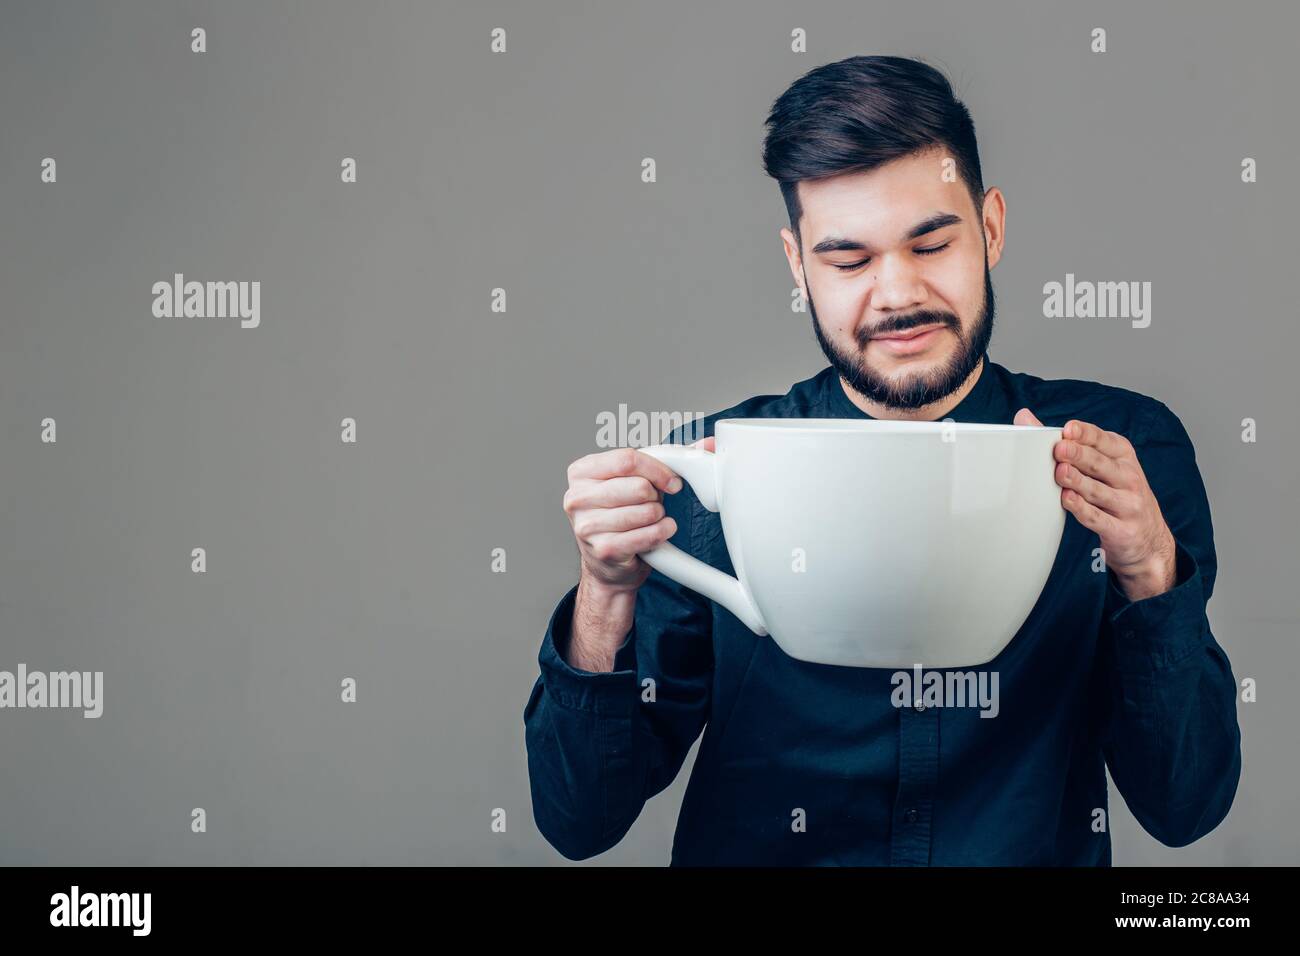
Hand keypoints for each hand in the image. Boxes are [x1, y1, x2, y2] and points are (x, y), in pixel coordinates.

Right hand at [563, 437, 713, 594]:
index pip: (627, 459)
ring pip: (646, 511)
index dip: (658, 470)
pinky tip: (658, 533)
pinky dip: (662, 533)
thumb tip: (708, 445)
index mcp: (582, 472)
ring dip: (658, 516)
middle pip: (638, 486)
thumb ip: (669, 459)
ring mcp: (586, 526)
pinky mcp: (603, 550)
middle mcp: (577, 497)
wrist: (609, 562)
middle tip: (654, 504)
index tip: (673, 481)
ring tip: (650, 520)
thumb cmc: (623, 514)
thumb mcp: (637, 480)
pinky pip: (648, 535)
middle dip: (657, 496)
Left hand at [1014, 409, 1176, 601]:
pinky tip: (1067, 501)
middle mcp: (1129, 477)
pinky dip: (1082, 510)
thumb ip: (1067, 442)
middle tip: (1060, 448)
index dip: (1086, 434)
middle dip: (1080, 455)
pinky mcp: (1121, 530)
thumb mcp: (1101, 464)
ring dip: (1079, 482)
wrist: (1148, 538)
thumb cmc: (1115, 492)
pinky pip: (1098, 518)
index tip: (1068, 429)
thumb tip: (1024, 417)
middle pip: (1101, 464)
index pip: (1104, 441)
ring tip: (1060, 473)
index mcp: (1122, 455)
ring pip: (1098, 491)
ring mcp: (1128, 504)